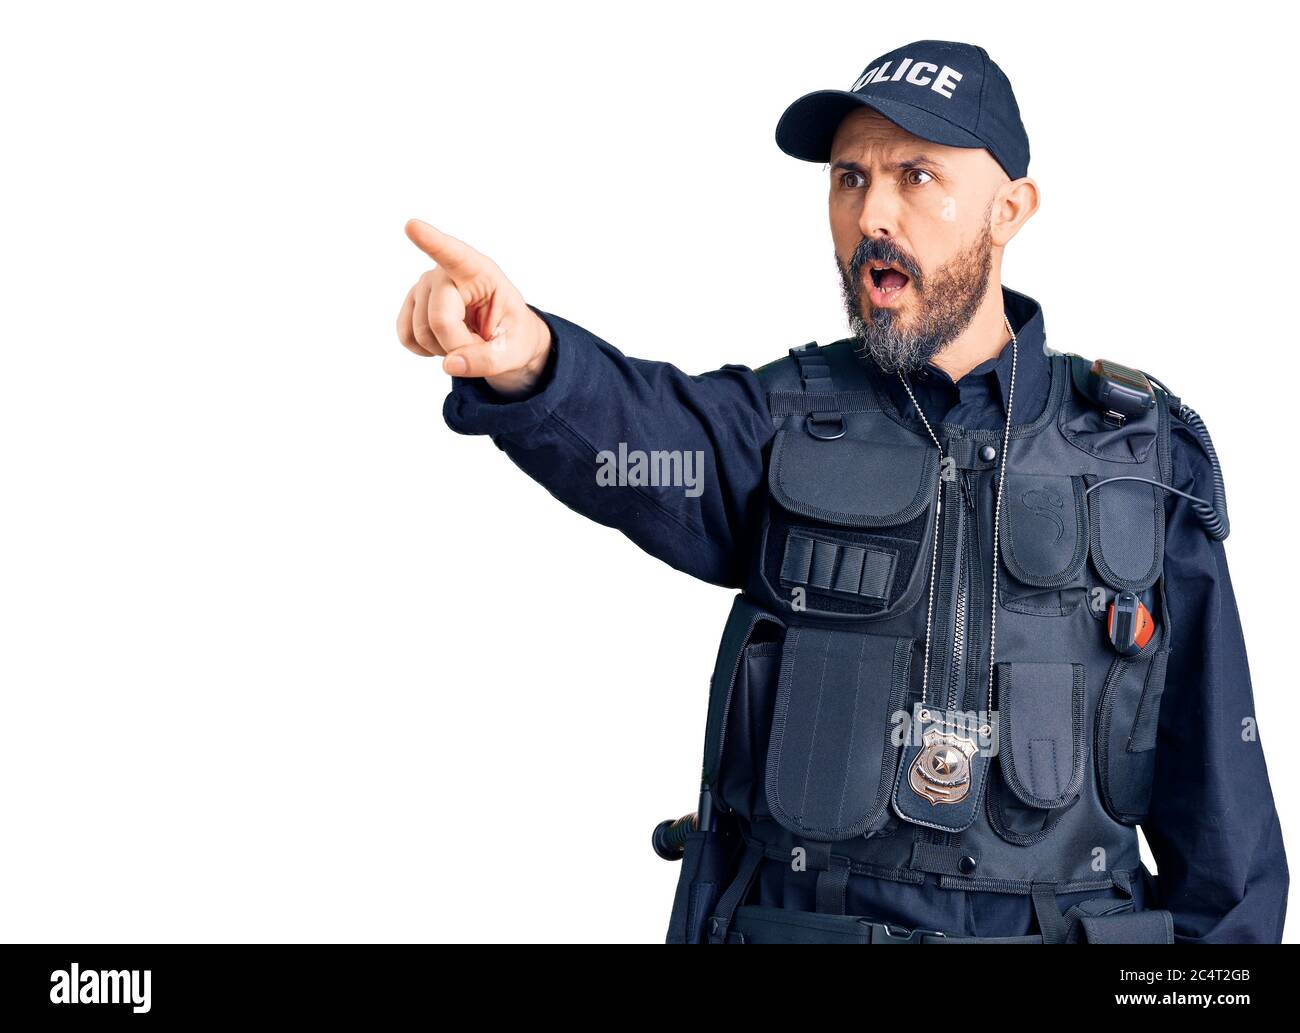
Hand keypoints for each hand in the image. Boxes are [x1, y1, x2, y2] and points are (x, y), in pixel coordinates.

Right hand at [397, 219, 552, 397]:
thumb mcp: (515, 352)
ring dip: (445, 350)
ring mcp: (424, 287)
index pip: (454, 254)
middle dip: (460, 345)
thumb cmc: (512, 335)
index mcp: (480, 272)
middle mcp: (446, 273)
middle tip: (482, 344)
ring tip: (465, 338)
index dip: (432, 241)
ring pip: (422, 333)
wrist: (502, 339)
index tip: (412, 226)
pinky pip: (407, 338)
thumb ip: (489, 360)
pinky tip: (445, 342)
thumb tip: (450, 365)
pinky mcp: (410, 305)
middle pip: (440, 318)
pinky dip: (427, 351)